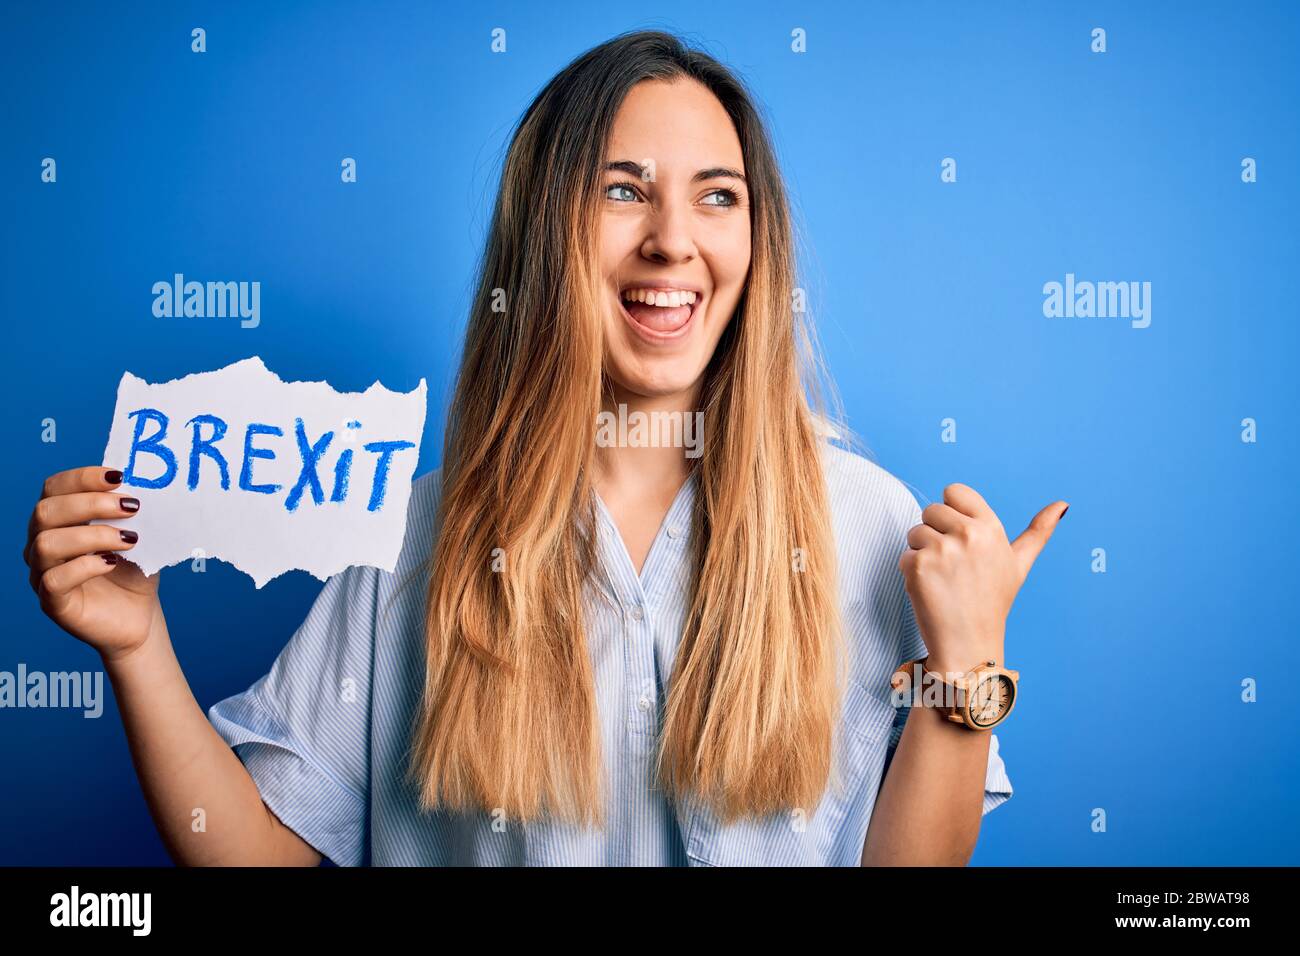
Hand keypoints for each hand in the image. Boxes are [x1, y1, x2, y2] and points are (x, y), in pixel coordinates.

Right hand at [25, 465, 161, 661]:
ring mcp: (42, 574)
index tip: (120, 476)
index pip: (54, 488)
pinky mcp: (53, 603)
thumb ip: (132, 511)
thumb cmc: (135, 570)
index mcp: (58, 521)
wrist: (140, 617)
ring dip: (92, 535)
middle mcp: (41, 544)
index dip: (82, 477)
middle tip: (132, 507)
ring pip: (47, 543)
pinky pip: (55, 580)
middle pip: (45, 511)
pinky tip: (113, 563)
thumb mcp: (137, 534)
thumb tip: (146, 482)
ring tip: (129, 540)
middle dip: (91, 503)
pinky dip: (86, 566)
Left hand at [898, 483, 1066, 674]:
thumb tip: (1062, 505)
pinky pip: (904, 555)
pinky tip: (931, 590)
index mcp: (991, 528)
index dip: (951, 511)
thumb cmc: (992, 602)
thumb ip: (1038, 532)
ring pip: (915, 532)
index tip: (958, 536)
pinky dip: (911, 572)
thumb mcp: (1019, 564)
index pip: (954, 491)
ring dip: (922, 553)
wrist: (970, 643)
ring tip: (943, 578)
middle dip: (935, 533)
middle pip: (930, 510)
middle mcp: (967, 534)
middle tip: (952, 565)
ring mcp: (941, 550)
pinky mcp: (917, 566)